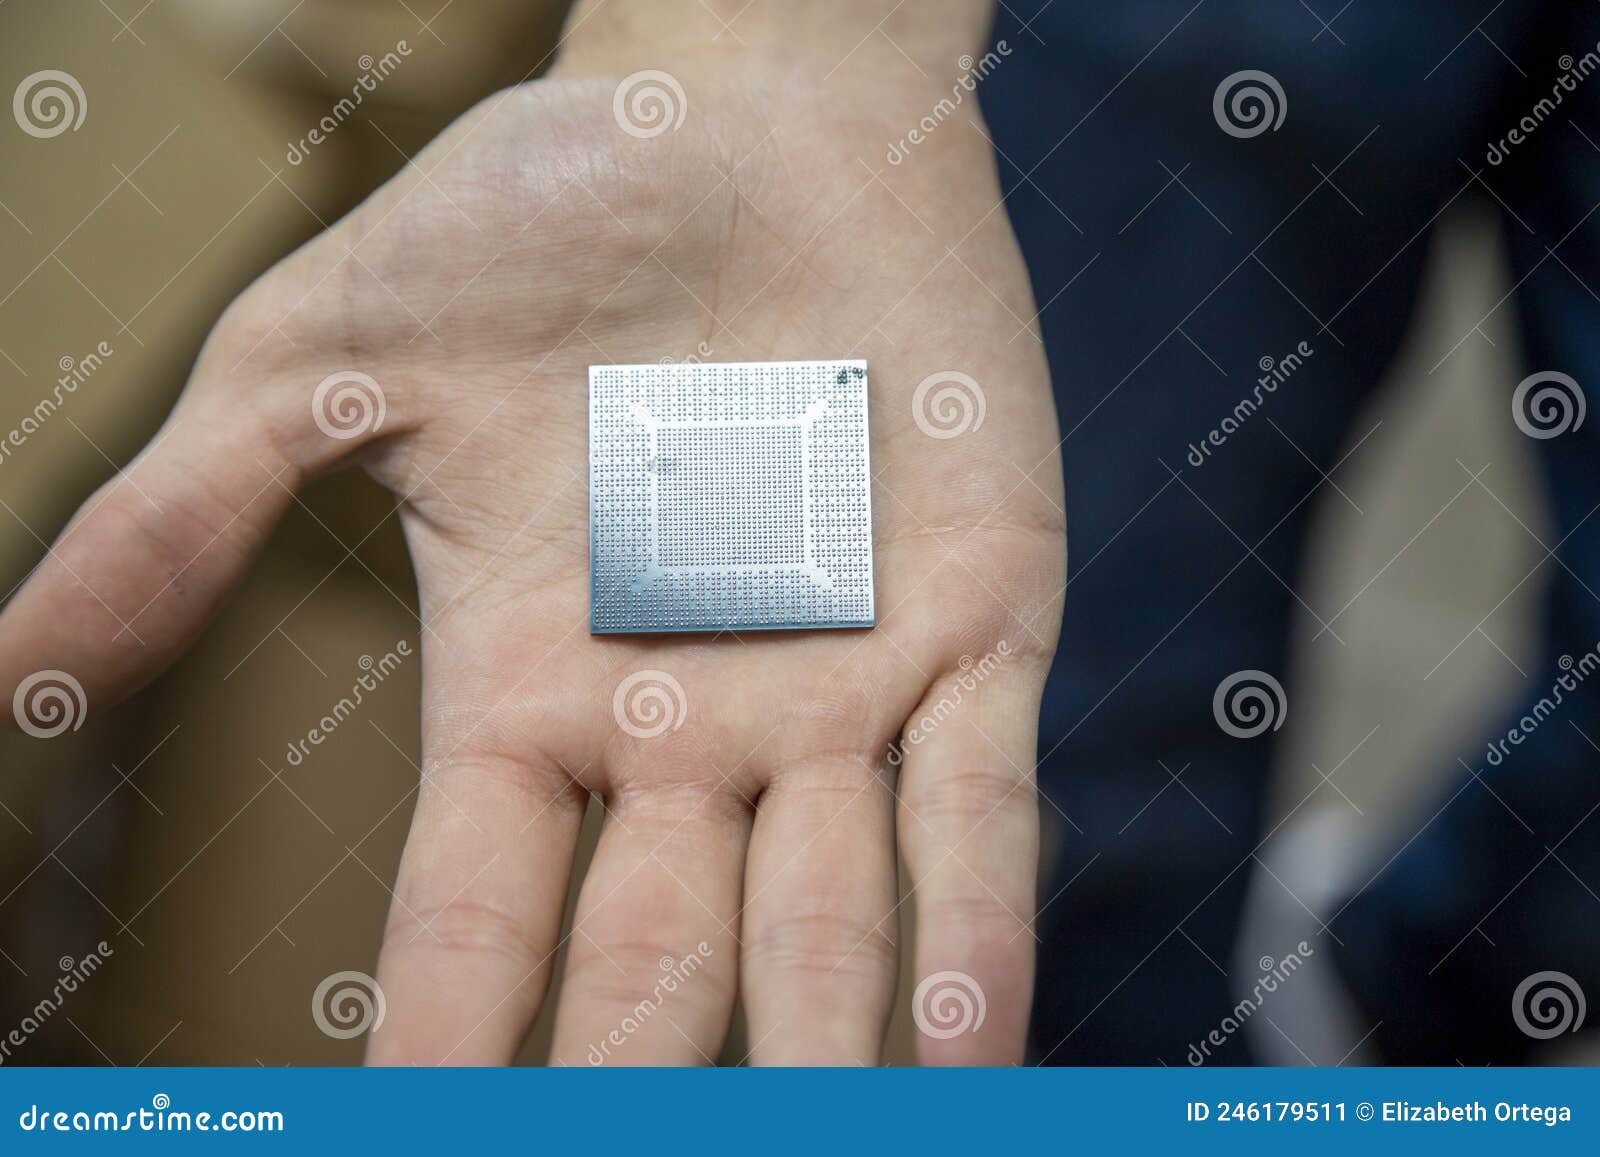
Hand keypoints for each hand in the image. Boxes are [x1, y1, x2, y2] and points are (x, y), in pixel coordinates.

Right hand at [0, 11, 1063, 1064]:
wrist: (748, 110)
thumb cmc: (541, 212)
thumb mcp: (324, 360)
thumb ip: (185, 517)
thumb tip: (0, 666)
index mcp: (530, 694)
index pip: (476, 925)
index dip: (449, 1052)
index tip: (415, 1141)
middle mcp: (688, 728)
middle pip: (659, 967)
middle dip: (639, 1089)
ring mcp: (841, 686)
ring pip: (833, 920)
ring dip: (824, 1058)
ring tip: (825, 1153)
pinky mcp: (975, 620)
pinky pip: (977, 802)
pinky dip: (977, 927)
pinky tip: (967, 1054)